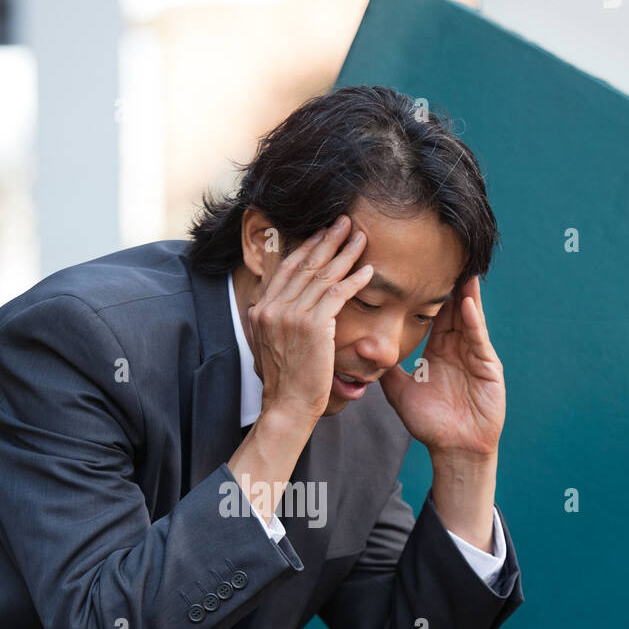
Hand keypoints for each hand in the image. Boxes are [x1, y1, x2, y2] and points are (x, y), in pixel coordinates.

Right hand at [246, 215, 372, 422]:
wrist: (286, 406)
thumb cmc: (285, 381)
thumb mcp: (268, 344)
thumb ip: (275, 320)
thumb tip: (280, 304)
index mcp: (261, 309)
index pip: (286, 269)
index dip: (307, 248)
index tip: (323, 234)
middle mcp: (273, 308)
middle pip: (305, 265)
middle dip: (327, 240)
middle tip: (345, 222)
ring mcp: (291, 316)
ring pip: (322, 276)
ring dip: (345, 254)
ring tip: (360, 238)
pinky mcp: (313, 326)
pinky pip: (337, 295)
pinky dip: (354, 281)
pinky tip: (367, 271)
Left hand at [378, 276, 504, 456]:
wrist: (455, 448)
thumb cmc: (430, 424)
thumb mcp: (400, 393)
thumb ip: (385, 370)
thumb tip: (361, 352)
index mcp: (438, 351)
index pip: (431, 315)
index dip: (423, 294)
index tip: (412, 270)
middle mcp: (457, 348)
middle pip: (451, 308)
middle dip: (446, 283)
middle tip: (440, 253)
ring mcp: (475, 355)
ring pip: (468, 317)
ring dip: (463, 293)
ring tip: (459, 266)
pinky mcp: (488, 366)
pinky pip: (478, 338)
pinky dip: (472, 320)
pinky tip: (465, 302)